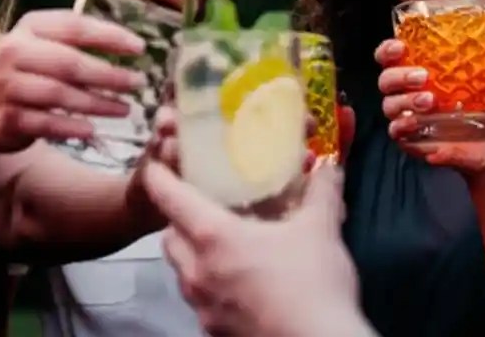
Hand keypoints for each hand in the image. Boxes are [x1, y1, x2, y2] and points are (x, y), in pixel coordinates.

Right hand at [0, 10, 145, 152]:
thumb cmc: (23, 69)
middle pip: (69, 63)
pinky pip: (43, 123)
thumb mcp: (43, 44)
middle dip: (108, 74)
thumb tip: (131, 47)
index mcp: (31, 27)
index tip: (140, 47)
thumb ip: (77, 42)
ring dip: (96, 103)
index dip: (110, 36)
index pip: (75, 27)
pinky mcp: (4, 118)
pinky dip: (69, 127)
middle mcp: (15, 52)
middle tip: (137, 83)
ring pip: (58, 94)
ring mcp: (7, 86)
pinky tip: (92, 129)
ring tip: (124, 108)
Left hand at [143, 162, 368, 336]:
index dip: (159, 177)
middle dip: (178, 219)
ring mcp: (203, 307)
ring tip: (222, 245)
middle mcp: (198, 272)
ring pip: (181, 272)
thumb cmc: (313, 284)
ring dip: (192, 254)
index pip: (169, 198)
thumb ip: (321, 192)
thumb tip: (327, 167)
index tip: (157, 164)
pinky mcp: (215, 331)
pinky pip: (200, 301)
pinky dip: (209, 285)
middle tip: (202, 206)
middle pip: (169, 238)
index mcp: (214, 237)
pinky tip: (239, 283)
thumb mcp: (321, 228)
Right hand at [375, 37, 484, 172]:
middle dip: (399, 75)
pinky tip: (418, 123)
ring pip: (389, 104)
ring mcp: (407, 115)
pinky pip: (396, 130)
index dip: (389, 49)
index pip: (392, 55)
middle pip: (386, 78)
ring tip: (430, 101)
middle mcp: (409, 91)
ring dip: (405, 100)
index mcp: (423, 69)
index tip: (401, 47)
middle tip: (423, 76)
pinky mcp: (410, 139)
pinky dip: (404, 125)